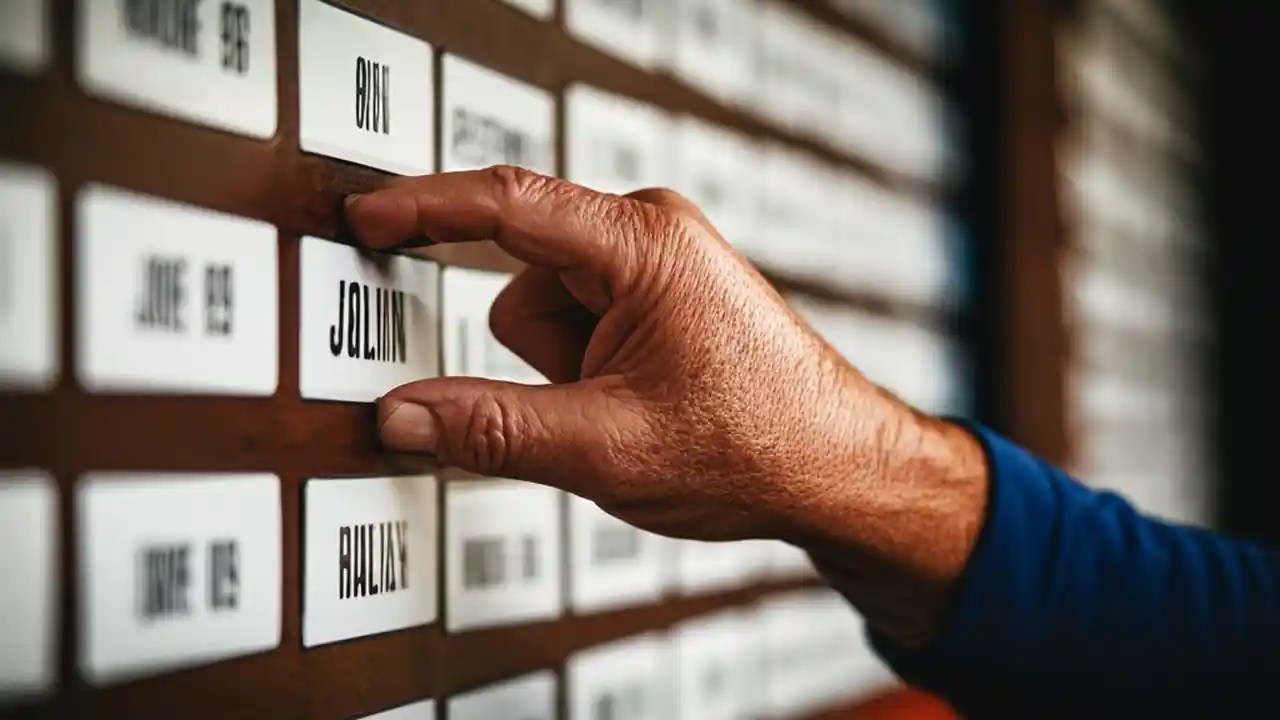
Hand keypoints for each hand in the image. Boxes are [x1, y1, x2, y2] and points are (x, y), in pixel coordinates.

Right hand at [344, 165, 986, 644]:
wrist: (839, 471)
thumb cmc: (759, 444)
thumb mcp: (606, 447)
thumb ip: (490, 429)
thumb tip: (401, 416)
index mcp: (643, 243)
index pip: (504, 204)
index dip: (422, 210)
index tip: (364, 217)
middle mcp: (652, 236)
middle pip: (526, 277)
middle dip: (538, 356)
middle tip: (584, 410)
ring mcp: (660, 267)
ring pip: (547, 310)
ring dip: (562, 371)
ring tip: (628, 413)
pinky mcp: (662, 298)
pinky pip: (581, 326)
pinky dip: (586, 373)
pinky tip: (639, 408)